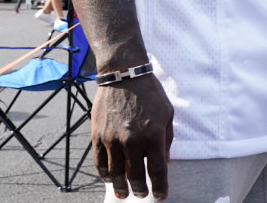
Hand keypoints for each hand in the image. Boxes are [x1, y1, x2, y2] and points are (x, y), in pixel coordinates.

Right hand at [91, 74, 173, 199]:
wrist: (124, 75)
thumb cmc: (151, 93)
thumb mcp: (168, 114)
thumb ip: (167, 140)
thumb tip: (163, 162)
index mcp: (153, 136)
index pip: (157, 170)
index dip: (160, 186)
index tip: (161, 195)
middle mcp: (132, 140)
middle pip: (135, 175)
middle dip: (140, 189)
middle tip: (141, 195)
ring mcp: (112, 139)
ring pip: (115, 172)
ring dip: (120, 186)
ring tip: (123, 193)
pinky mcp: (97, 135)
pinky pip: (99, 161)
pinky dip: (104, 173)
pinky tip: (109, 179)